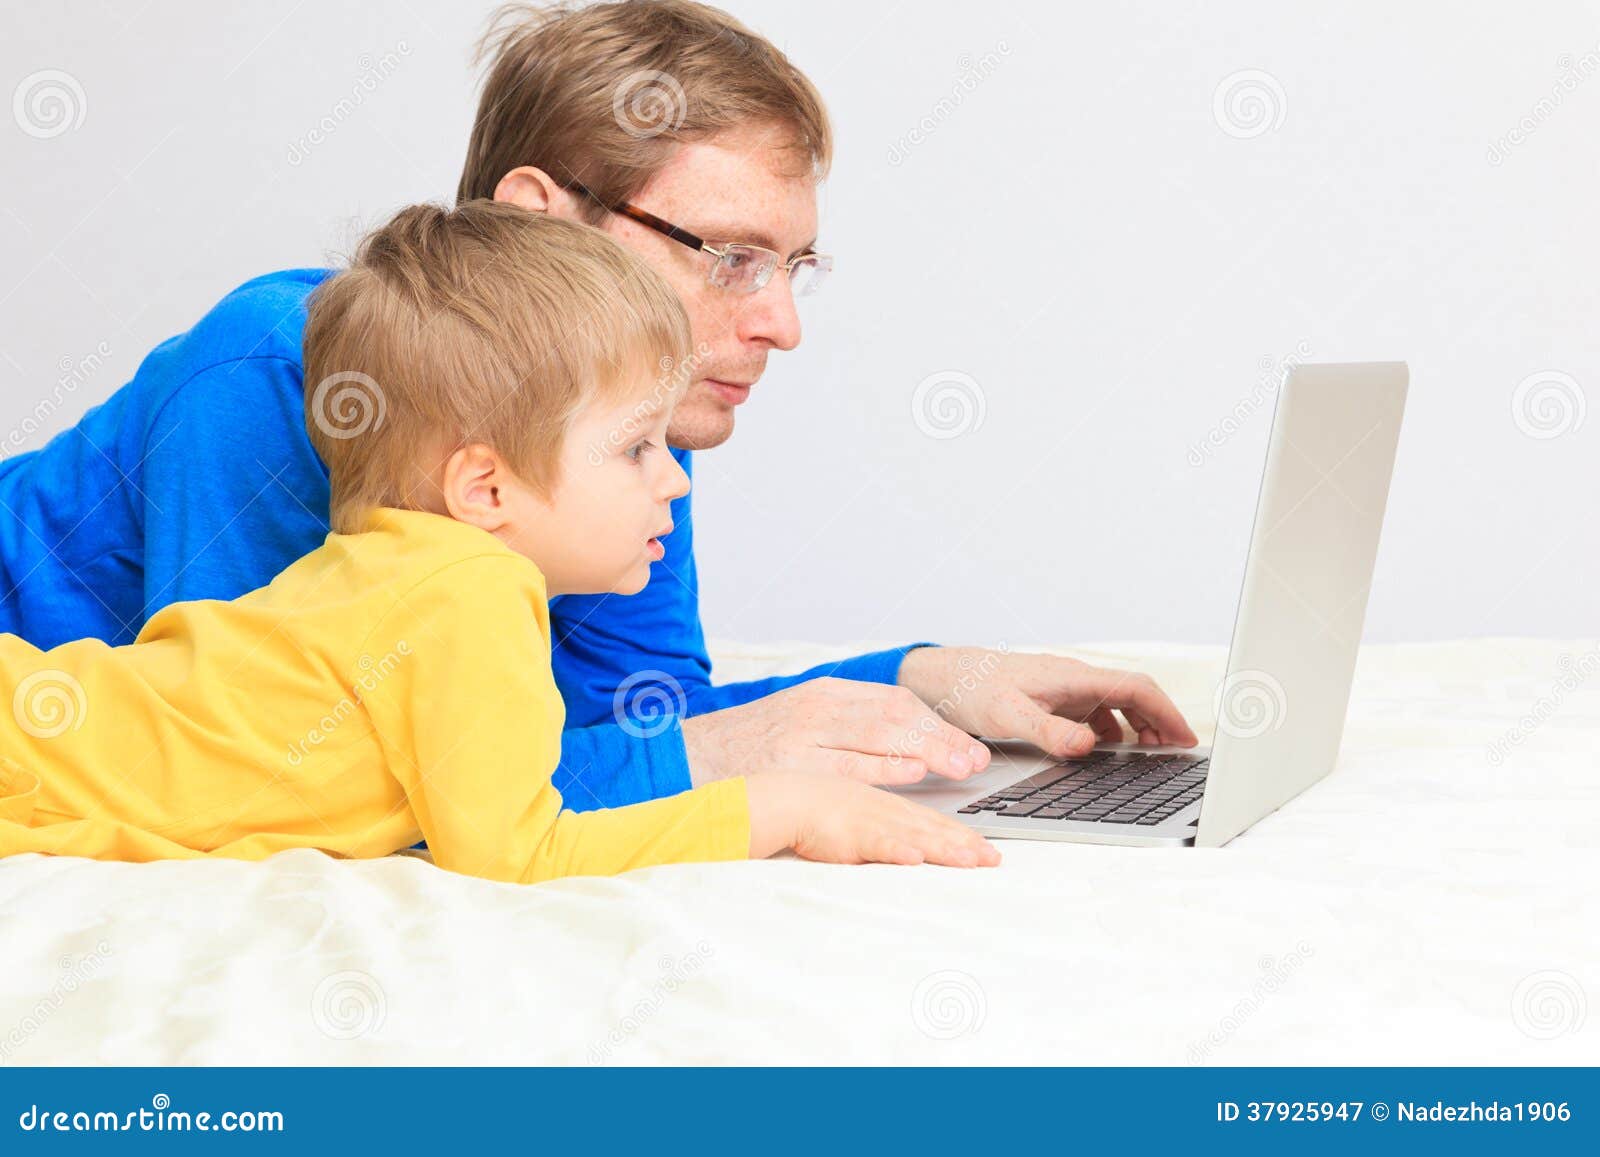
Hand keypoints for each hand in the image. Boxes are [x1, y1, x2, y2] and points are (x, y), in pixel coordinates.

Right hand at [680, 677, 992, 786]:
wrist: (681, 758)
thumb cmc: (743, 750)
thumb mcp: (797, 725)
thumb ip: (843, 729)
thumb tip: (902, 748)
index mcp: (823, 694)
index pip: (894, 703)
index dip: (937, 725)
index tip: (969, 746)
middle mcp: (818, 707)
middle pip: (896, 715)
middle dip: (943, 737)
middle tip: (977, 760)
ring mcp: (803, 734)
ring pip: (879, 735)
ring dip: (927, 752)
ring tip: (961, 768)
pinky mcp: (789, 764)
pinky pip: (847, 767)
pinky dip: (885, 770)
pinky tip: (913, 775)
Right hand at [744, 771, 1000, 867]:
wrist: (770, 794)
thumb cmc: (802, 802)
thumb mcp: (845, 810)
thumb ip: (871, 824)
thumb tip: (900, 847)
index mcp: (881, 803)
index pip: (928, 818)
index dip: (958, 833)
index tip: (983, 848)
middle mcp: (880, 808)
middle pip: (930, 825)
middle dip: (964, 843)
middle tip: (993, 860)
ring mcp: (866, 818)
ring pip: (913, 833)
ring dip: (944, 848)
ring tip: (972, 860)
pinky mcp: (845, 831)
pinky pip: (875, 841)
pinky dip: (896, 849)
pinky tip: (914, 858)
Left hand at [896, 646, 1198, 758]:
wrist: (942, 677)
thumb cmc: (973, 689)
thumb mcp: (1010, 715)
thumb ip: (1050, 731)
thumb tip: (1089, 745)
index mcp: (1073, 677)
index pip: (1136, 688)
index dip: (1166, 713)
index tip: (1185, 738)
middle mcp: (1073, 677)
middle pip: (1132, 693)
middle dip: (1159, 720)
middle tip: (1175, 750)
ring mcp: (1063, 686)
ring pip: (1114, 701)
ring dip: (1135, 724)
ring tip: (1146, 752)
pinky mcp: (1050, 696)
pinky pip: (1092, 709)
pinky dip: (1109, 727)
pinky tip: (1104, 746)